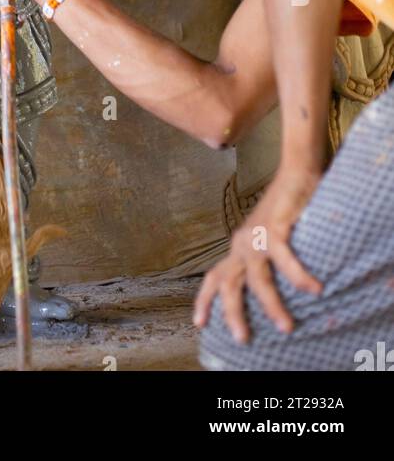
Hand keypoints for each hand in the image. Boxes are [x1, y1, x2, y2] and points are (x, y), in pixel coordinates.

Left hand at [193, 168, 321, 343]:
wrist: (296, 172)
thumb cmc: (288, 209)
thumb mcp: (272, 240)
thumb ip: (269, 263)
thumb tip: (278, 293)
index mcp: (239, 248)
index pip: (215, 277)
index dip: (205, 300)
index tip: (198, 324)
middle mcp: (243, 243)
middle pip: (229, 283)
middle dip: (232, 313)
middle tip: (241, 340)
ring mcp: (257, 236)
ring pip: (256, 278)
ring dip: (271, 305)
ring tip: (286, 328)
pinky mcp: (275, 227)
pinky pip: (284, 258)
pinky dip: (298, 275)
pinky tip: (314, 289)